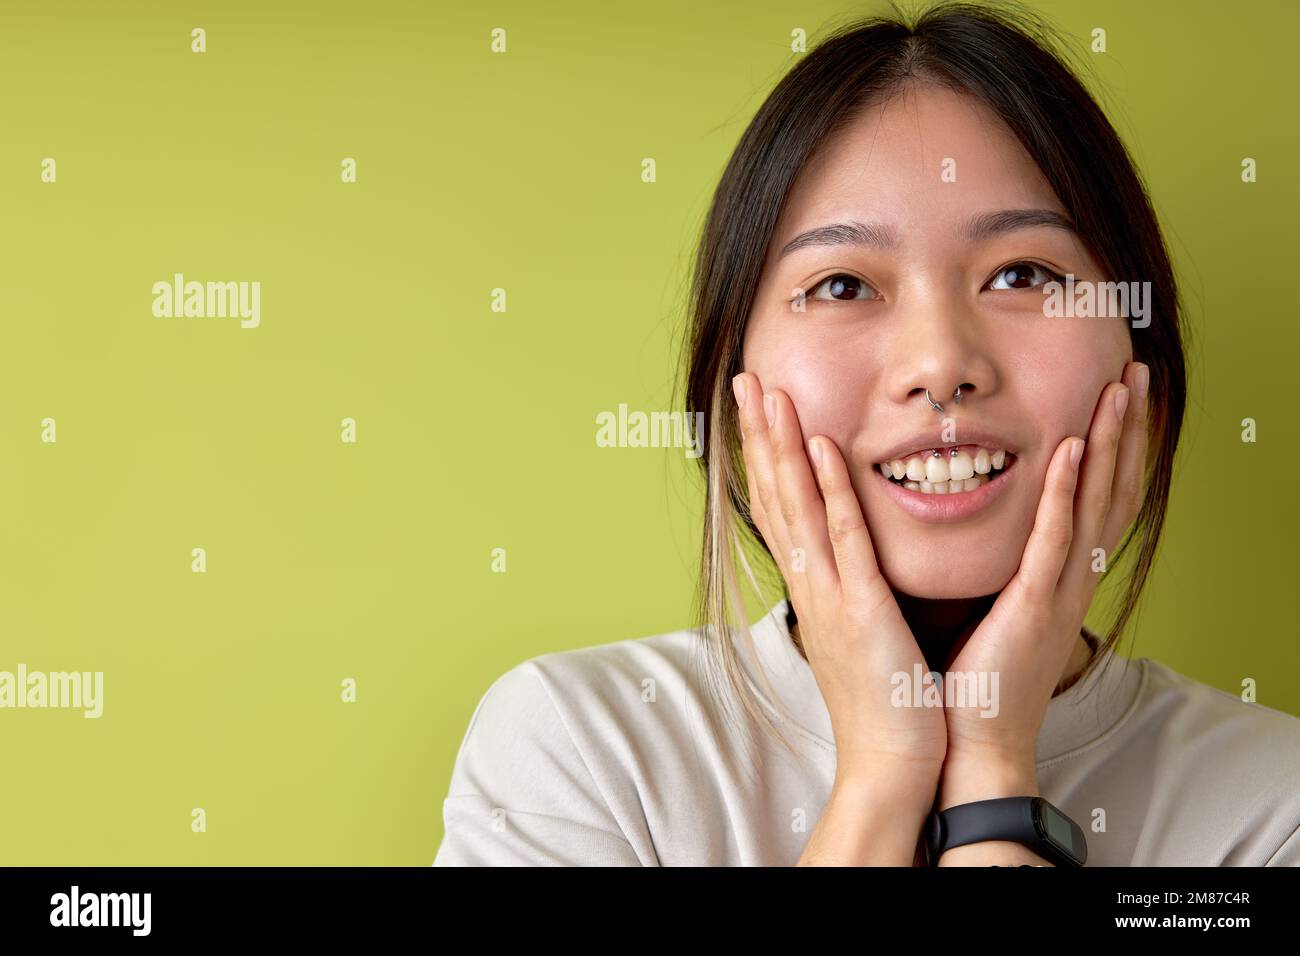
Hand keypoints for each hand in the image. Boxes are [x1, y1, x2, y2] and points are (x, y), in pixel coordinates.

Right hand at [733, 371, 947, 777]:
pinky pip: (843, 539)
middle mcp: (811, 583)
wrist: (892, 761)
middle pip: (775, 495)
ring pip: (797, 506)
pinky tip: (821, 446)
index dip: (766, 455)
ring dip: (781, 446)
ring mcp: (830, 593)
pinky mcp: (861, 609)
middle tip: (745, 379)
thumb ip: (851, 589)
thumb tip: (848, 561)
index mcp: (814, 586)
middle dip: (759, 434)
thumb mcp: (860, 633)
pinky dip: (828, 490)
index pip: (781, 507)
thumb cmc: (885, 700)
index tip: (758, 408)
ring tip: (768, 393)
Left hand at [938, 360, 1149, 803]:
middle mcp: (1070, 580)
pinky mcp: (1035, 609)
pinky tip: (1074, 450)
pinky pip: (1057, 542)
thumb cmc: (971, 677)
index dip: (1109, 446)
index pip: (1095, 498)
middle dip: (1122, 430)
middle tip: (1132, 374)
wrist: (969, 742)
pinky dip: (1069, 495)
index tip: (1112, 395)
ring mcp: (1059, 593)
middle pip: (1109, 490)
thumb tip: (985, 525)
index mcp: (1058, 578)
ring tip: (1118, 391)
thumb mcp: (989, 605)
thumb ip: (998, 564)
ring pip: (1096, 506)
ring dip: (1108, 445)